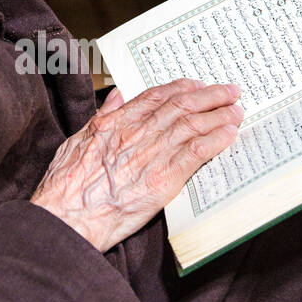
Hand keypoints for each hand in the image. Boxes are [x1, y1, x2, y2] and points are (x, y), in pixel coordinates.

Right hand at [30, 78, 243, 251]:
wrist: (67, 216)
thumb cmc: (65, 186)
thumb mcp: (75, 141)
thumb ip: (101, 117)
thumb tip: (116, 97)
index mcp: (115, 123)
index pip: (155, 96)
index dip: (181, 88)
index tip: (196, 84)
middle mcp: (136, 134)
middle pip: (181, 106)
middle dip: (209, 96)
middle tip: (230, 92)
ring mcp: (151, 156)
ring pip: (192, 125)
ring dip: (219, 116)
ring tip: (236, 112)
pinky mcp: (162, 180)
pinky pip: (195, 154)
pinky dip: (215, 141)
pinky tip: (228, 136)